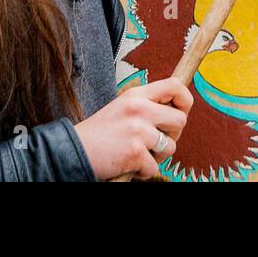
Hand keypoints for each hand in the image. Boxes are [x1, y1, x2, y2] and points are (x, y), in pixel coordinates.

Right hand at [73, 77, 192, 179]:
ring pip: (171, 147)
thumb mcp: (122, 107)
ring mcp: (138, 131)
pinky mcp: (135, 152)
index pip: (175, 86)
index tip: (181, 111)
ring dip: (158, 156)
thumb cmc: (99, 132)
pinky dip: (144, 171)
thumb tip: (176, 112)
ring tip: (140, 155)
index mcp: (136, 95)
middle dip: (173, 135)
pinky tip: (130, 165)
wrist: (73, 151)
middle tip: (156, 142)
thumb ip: (146, 105)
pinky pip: (154, 167)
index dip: (185, 100)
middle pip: (180, 120)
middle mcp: (140, 109)